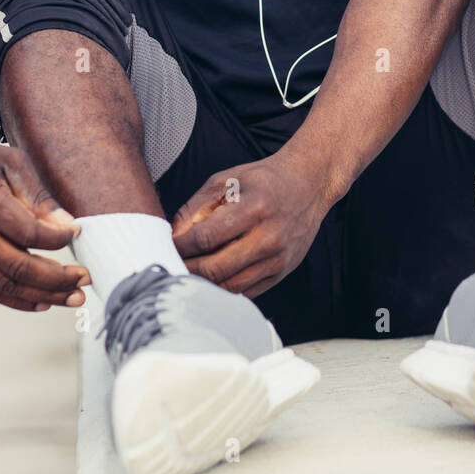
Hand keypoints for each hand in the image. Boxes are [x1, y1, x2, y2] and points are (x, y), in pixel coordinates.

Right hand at [0, 129, 90, 311]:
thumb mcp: (11, 162)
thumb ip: (39, 195)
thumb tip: (69, 227)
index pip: (28, 233)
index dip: (58, 239)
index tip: (77, 233)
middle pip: (18, 267)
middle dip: (58, 278)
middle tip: (85, 279)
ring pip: (5, 285)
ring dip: (43, 295)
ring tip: (74, 297)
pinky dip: (17, 300)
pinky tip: (43, 302)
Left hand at [171, 149, 329, 297]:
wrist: (308, 186)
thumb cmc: (263, 181)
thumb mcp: (225, 180)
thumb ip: (196, 207)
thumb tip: (173, 237)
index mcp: (254, 208)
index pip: (206, 238)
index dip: (180, 246)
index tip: (166, 245)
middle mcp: (269, 237)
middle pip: (215, 268)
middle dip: (186, 268)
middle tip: (171, 263)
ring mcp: (278, 259)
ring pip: (229, 287)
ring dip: (202, 283)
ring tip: (187, 272)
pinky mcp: (281, 273)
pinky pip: (245, 292)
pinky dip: (223, 289)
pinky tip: (210, 278)